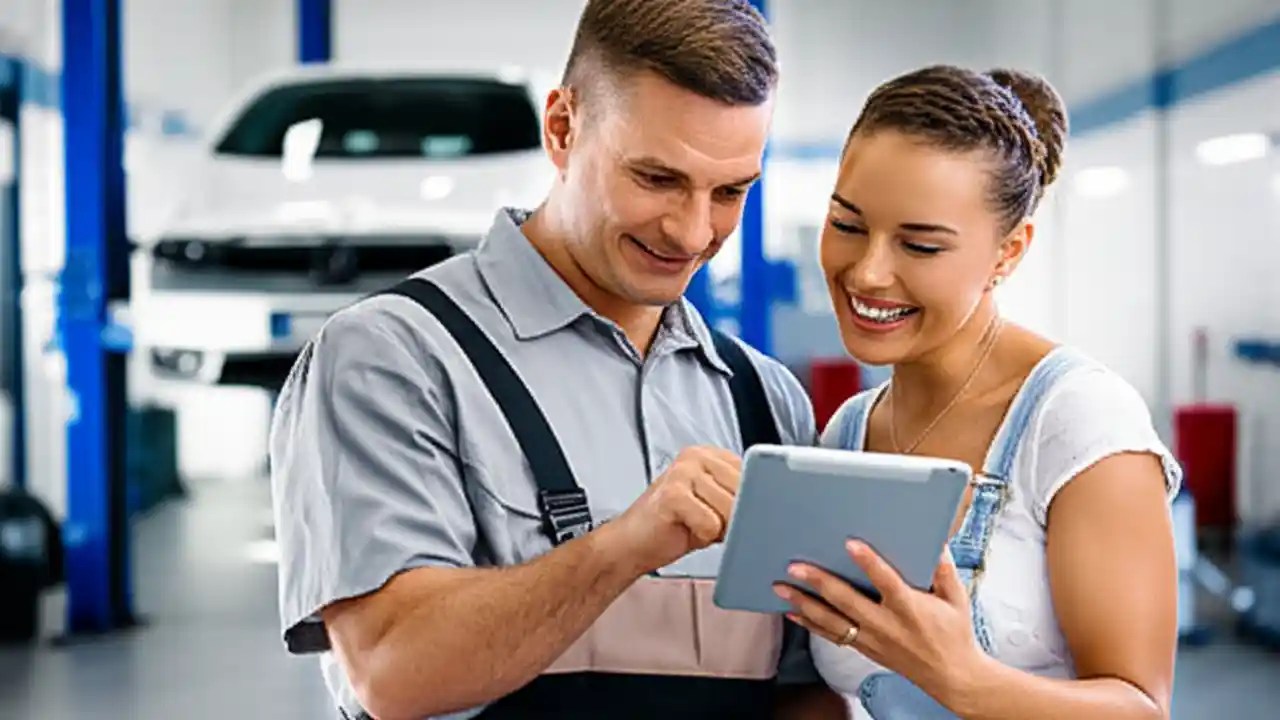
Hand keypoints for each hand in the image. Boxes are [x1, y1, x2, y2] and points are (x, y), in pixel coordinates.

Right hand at [600, 446, 740, 575]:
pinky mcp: (673, 494)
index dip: (750, 501)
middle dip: (733, 517)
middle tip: (708, 523)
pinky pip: (710, 524)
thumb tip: (769, 506)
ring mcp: (682, 472)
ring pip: (729, 509)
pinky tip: (683, 529)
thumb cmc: (673, 526)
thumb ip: (737, 497)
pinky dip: (702, 536)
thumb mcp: (714, 506)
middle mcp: (695, 456)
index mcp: (708, 454)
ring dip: (715, 528)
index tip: (737, 513)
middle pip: (744, 492)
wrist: (630, 544)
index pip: (753, 474)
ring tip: (693, 524)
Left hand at [775, 541, 984, 702]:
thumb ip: (943, 568)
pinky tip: (792, 614)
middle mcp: (886, 624)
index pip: (885, 581)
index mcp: (909, 607)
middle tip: (795, 567)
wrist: (951, 677)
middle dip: (818, 582)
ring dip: (804, 603)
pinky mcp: (864, 649)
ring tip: (781, 588)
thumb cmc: (953, 633)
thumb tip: (933, 539)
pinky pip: (831, 636)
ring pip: (831, 621)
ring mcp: (872, 639)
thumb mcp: (956, 598)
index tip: (850, 543)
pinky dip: (809, 625)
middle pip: (846, 601)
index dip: (868, 562)